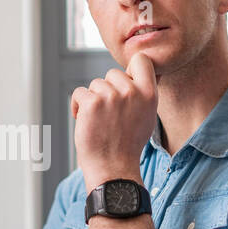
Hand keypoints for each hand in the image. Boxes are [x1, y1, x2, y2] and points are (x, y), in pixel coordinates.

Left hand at [70, 51, 158, 191]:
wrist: (113, 168)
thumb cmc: (128, 144)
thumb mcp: (148, 116)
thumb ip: (145, 93)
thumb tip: (148, 71)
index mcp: (149, 94)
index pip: (142, 60)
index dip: (131, 68)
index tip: (125, 82)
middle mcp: (132, 92)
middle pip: (112, 73)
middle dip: (107, 90)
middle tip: (110, 114)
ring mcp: (111, 96)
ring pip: (95, 84)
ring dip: (93, 100)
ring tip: (99, 122)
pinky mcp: (91, 103)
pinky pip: (79, 93)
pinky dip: (78, 106)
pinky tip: (85, 121)